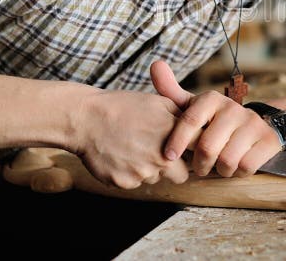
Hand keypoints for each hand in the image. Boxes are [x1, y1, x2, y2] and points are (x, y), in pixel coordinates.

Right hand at [74, 87, 189, 188]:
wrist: (86, 119)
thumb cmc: (122, 107)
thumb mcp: (157, 102)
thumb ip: (181, 116)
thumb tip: (199, 125)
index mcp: (173, 136)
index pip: (198, 153)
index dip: (193, 152)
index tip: (187, 149)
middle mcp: (161, 158)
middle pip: (181, 175)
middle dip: (174, 166)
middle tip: (159, 152)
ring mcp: (142, 173)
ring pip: (156, 179)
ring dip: (150, 168)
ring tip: (134, 148)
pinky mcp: (125, 183)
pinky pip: (135, 183)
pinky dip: (130, 172)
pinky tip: (121, 155)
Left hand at [151, 60, 281, 177]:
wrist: (261, 124)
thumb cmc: (217, 120)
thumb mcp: (195, 106)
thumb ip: (172, 92)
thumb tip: (155, 65)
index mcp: (212, 99)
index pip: (190, 120)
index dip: (177, 141)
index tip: (169, 156)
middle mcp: (232, 108)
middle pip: (207, 147)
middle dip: (200, 164)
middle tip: (200, 167)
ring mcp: (252, 124)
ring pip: (227, 160)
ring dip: (220, 170)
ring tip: (219, 165)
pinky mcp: (268, 140)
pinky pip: (246, 166)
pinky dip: (238, 172)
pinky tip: (236, 165)